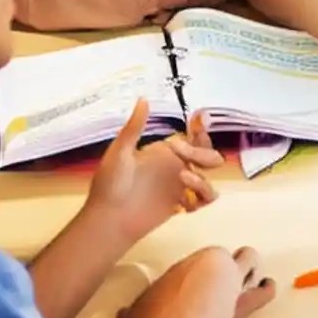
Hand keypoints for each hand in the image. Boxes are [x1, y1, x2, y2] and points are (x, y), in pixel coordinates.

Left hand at [85, 99, 223, 243]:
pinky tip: (184, 201)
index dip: (200, 127)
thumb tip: (144, 98)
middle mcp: (176, 166)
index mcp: (163, 152)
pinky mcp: (183, 205)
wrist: (108, 219)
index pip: (191, 137)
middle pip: (206, 155)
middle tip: (183, 155)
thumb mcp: (120, 152)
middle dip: (201, 153)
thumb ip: (135, 127)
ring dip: (202, 177)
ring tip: (183, 179)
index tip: (201, 118)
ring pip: (209, 177)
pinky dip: (201, 196)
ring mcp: (181, 187)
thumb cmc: (110, 184)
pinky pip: (205, 198)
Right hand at [119, 246, 276, 317]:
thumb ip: (138, 307)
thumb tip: (127, 315)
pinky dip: (266, 289)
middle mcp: (215, 266)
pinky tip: (265, 288)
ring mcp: (233, 282)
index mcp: (192, 262)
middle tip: (228, 278)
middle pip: (236, 256)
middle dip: (235, 264)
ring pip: (252, 262)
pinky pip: (265, 290)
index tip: (199, 282)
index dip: (205, 271)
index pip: (207, 258)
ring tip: (248, 280)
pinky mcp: (245, 304)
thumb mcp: (138, 308)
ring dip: (250, 272)